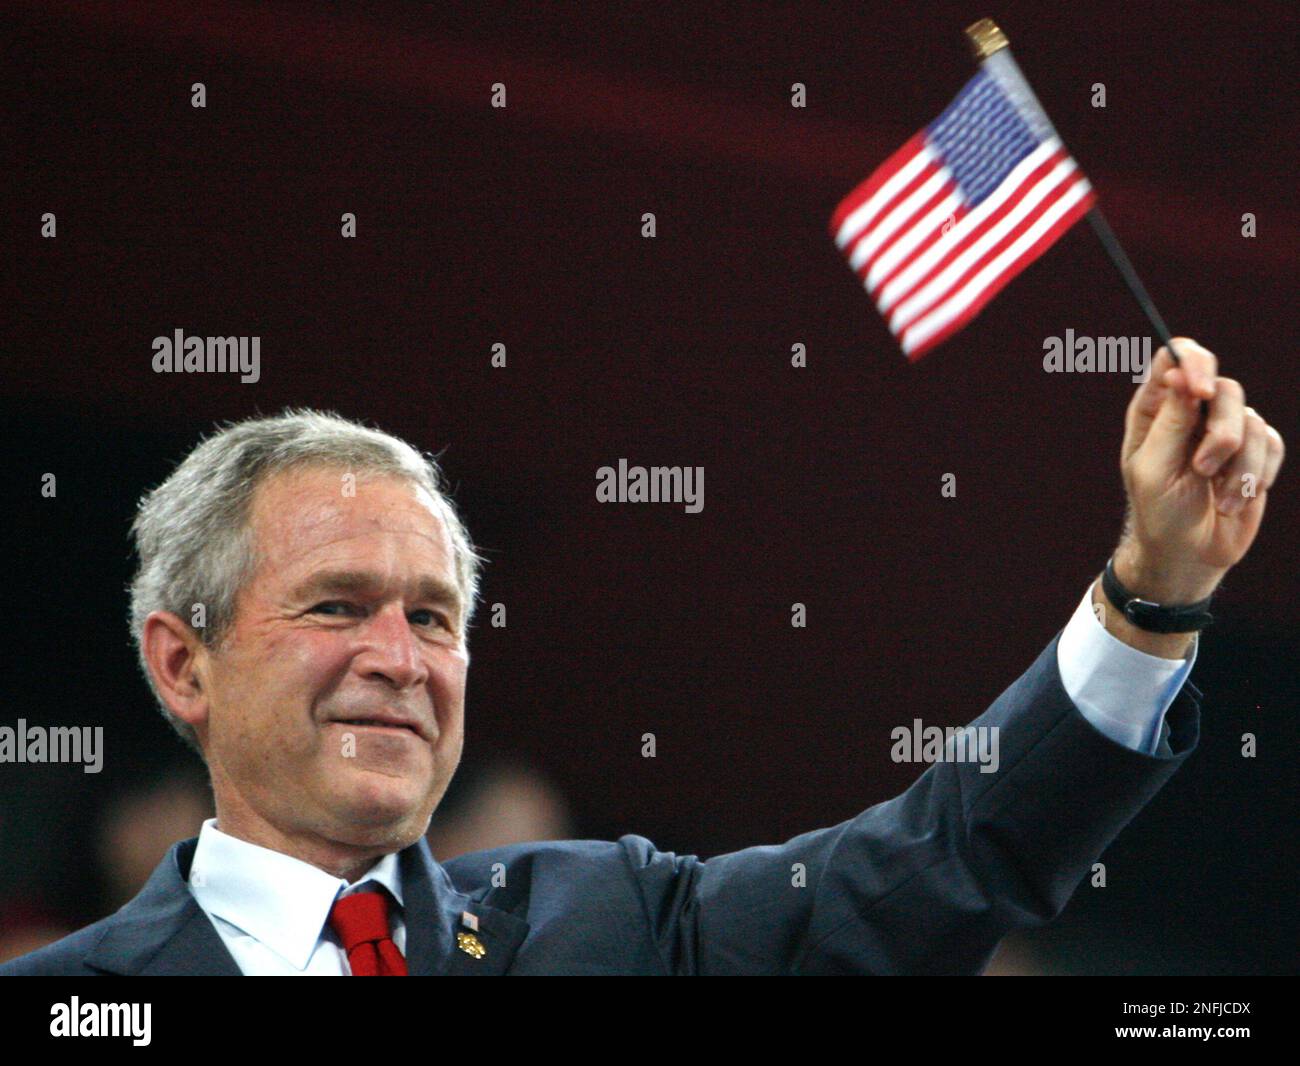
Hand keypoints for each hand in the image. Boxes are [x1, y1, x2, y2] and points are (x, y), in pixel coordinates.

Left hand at [1117, 338, 1284, 603]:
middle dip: (1221, 433)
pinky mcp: (1256, 452)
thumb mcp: (1154, 469)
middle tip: (1203, 468)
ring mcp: (1225, 431)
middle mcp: (1192, 413)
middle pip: (1224, 388)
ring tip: (1216, 493)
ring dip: (1238, 464)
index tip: (1201, 392)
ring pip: (1252, 419)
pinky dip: (1256, 474)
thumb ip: (1169, 421)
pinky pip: (1273, 443)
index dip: (1194, 364)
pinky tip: (1233, 498)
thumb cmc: (1159, 513)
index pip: (1176, 358)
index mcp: (1156, 410)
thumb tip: (1179, 374)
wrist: (1189, 554)